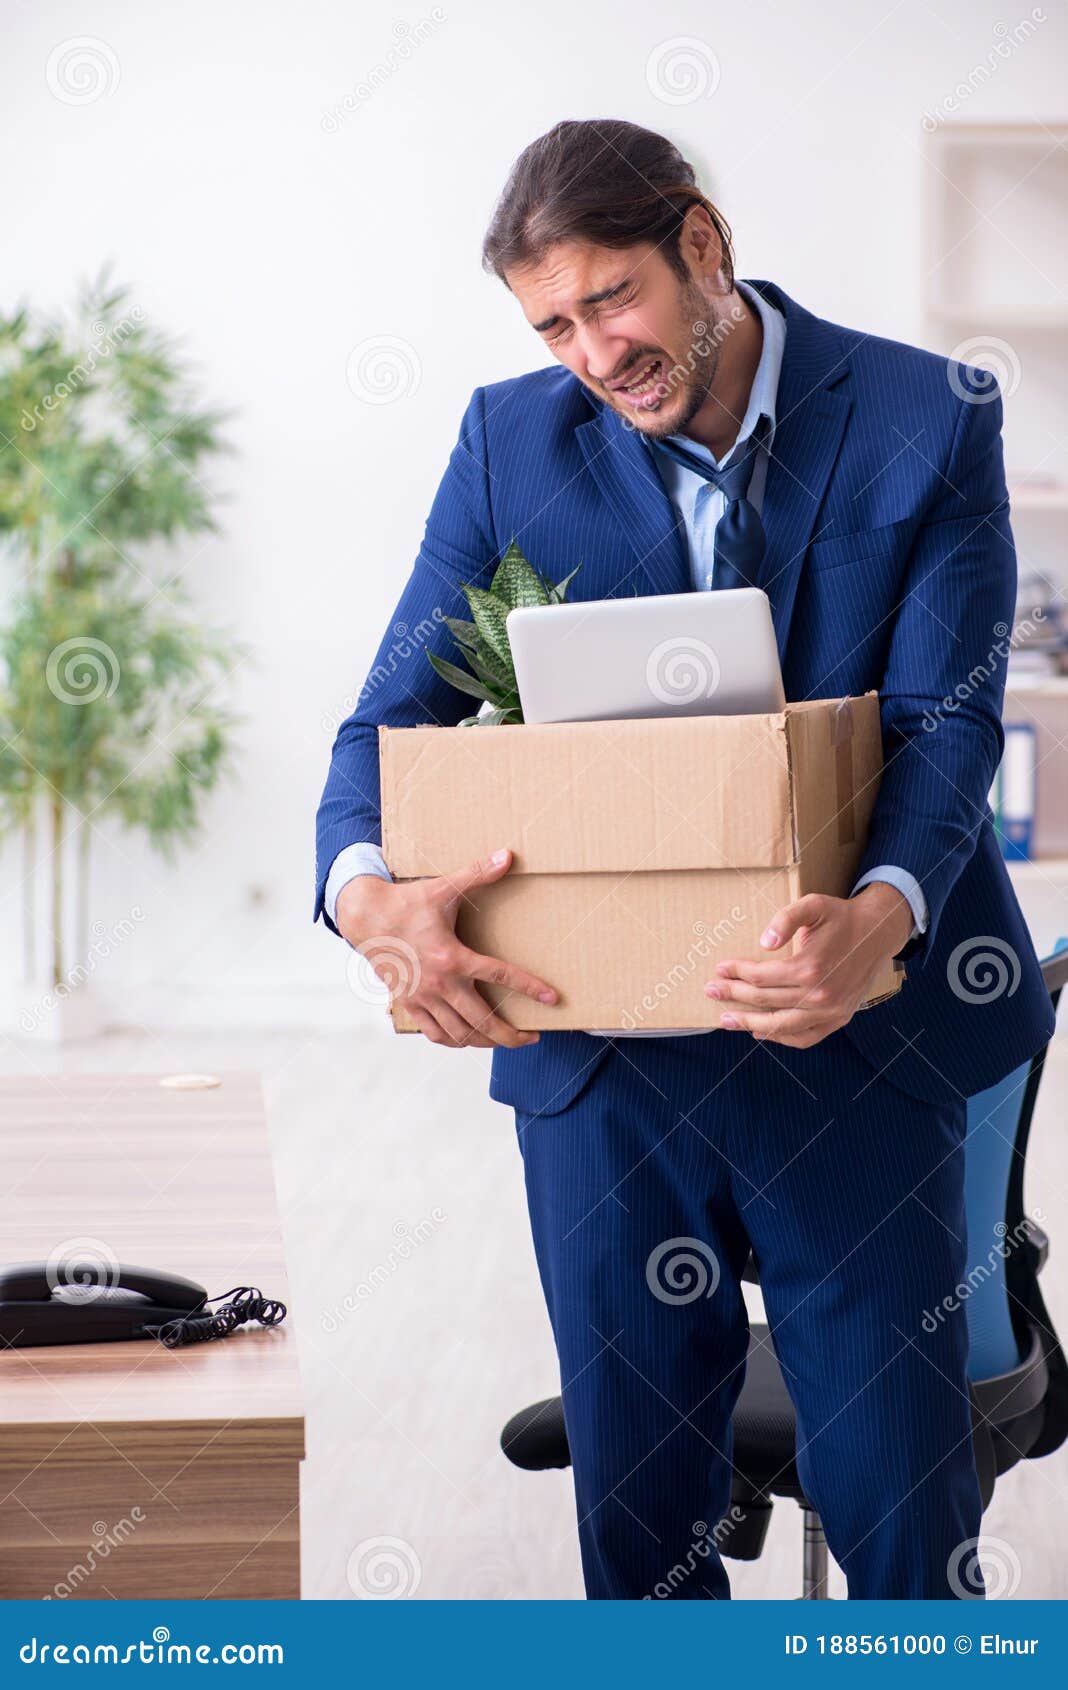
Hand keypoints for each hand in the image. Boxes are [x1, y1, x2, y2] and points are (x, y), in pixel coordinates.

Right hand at [335, 848, 556, 1048]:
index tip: (553, 999)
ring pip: (459, 1034)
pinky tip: (469, 1038)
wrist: (366, 919)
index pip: (499, 976)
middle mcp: (439, 983)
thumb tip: (508, 855)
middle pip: (482, 1021)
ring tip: (505, 1041)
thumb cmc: (407, 903)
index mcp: (451, 956)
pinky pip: (435, 1034)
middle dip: (511, 1035)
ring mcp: (423, 998)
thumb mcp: (443, 888)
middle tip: (532, 1038)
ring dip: (486, 1042)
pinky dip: (454, 1041)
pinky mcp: (409, 1004)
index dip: (530, 987)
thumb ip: (478, 874)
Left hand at [704, 883, 912, 1048]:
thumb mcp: (813, 905)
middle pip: (764, 1001)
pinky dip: (781, 1038)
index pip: (760, 977)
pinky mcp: (838, 1020)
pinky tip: (761, 1032)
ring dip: (749, 1024)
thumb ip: (785, 919)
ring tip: (727, 1019)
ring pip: (780, 1026)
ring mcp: (830, 1012)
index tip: (719, 969)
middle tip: (711, 991)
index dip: (736, 972)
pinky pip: (804, 1038)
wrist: (876, 933)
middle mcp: (820, 995)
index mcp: (810, 968)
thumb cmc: (840, 917)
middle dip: (733, 995)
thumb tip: (764, 944)